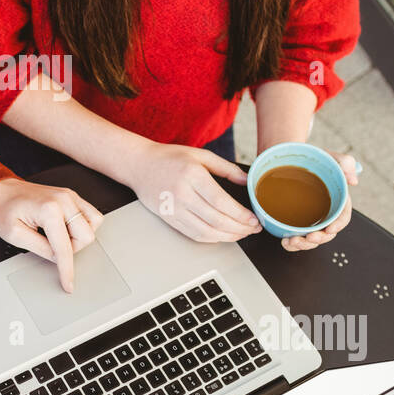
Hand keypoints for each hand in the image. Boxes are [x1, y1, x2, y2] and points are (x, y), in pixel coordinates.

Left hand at [0, 176, 103, 291]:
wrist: (3, 191)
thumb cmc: (5, 209)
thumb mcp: (15, 236)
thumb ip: (40, 249)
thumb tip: (58, 258)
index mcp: (48, 210)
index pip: (65, 248)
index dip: (67, 270)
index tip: (68, 284)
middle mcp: (64, 200)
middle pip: (86, 236)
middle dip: (72, 248)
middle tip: (51, 245)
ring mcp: (70, 196)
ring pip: (94, 225)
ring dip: (80, 237)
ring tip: (58, 235)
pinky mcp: (72, 197)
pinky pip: (92, 215)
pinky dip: (83, 226)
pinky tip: (66, 228)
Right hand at [126, 139, 261, 242]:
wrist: (139, 165)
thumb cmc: (169, 158)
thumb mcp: (201, 155)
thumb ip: (226, 168)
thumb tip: (247, 181)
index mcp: (192, 175)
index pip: (221, 202)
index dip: (241, 215)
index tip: (254, 219)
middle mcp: (182, 194)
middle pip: (216, 219)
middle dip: (240, 228)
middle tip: (253, 228)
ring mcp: (173, 209)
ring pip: (206, 232)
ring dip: (228, 237)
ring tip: (242, 234)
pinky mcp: (168, 219)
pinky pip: (193, 234)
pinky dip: (212, 238)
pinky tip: (223, 235)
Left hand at [281, 150, 357, 251]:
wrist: (289, 157)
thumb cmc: (313, 158)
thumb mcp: (330, 156)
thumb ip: (344, 163)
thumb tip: (354, 180)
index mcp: (337, 200)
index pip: (343, 217)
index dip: (338, 225)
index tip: (329, 229)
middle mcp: (325, 212)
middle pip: (327, 233)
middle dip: (319, 239)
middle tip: (308, 238)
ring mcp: (311, 218)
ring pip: (312, 239)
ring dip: (304, 244)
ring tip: (292, 241)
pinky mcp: (297, 222)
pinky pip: (297, 237)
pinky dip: (292, 244)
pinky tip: (285, 241)